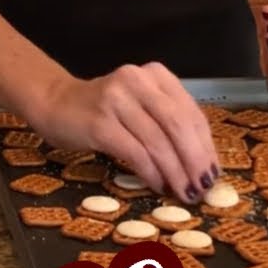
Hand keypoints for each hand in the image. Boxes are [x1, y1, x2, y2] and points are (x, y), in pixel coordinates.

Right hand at [27, 64, 218, 203]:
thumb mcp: (139, 107)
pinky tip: (158, 185)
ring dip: (175, 172)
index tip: (213, 173)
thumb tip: (200, 165)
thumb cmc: (101, 111)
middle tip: (202, 188)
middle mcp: (137, 81)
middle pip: (178, 126)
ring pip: (158, 141)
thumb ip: (166, 124)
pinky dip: (151, 172)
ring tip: (183, 192)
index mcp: (155, 75)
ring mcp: (117, 100)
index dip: (206, 146)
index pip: (191, 113)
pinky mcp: (100, 123)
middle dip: (195, 161)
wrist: (54, 104)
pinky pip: (135, 152)